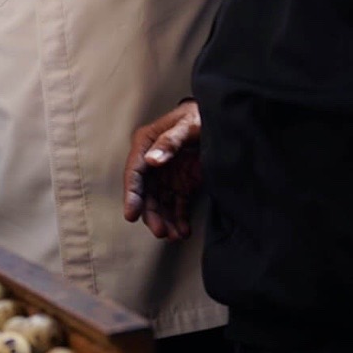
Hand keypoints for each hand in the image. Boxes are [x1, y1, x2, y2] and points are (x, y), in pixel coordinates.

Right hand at [122, 101, 201, 241]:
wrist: (221, 117)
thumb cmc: (200, 115)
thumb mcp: (188, 124)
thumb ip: (170, 141)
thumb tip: (152, 161)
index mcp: (146, 144)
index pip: (135, 173)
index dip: (132, 195)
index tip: (131, 214)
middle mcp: (152, 161)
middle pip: (146, 193)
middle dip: (152, 214)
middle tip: (161, 232)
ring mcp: (167, 174)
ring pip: (160, 202)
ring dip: (165, 220)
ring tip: (176, 236)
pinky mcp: (181, 182)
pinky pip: (177, 204)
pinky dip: (179, 218)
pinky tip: (184, 231)